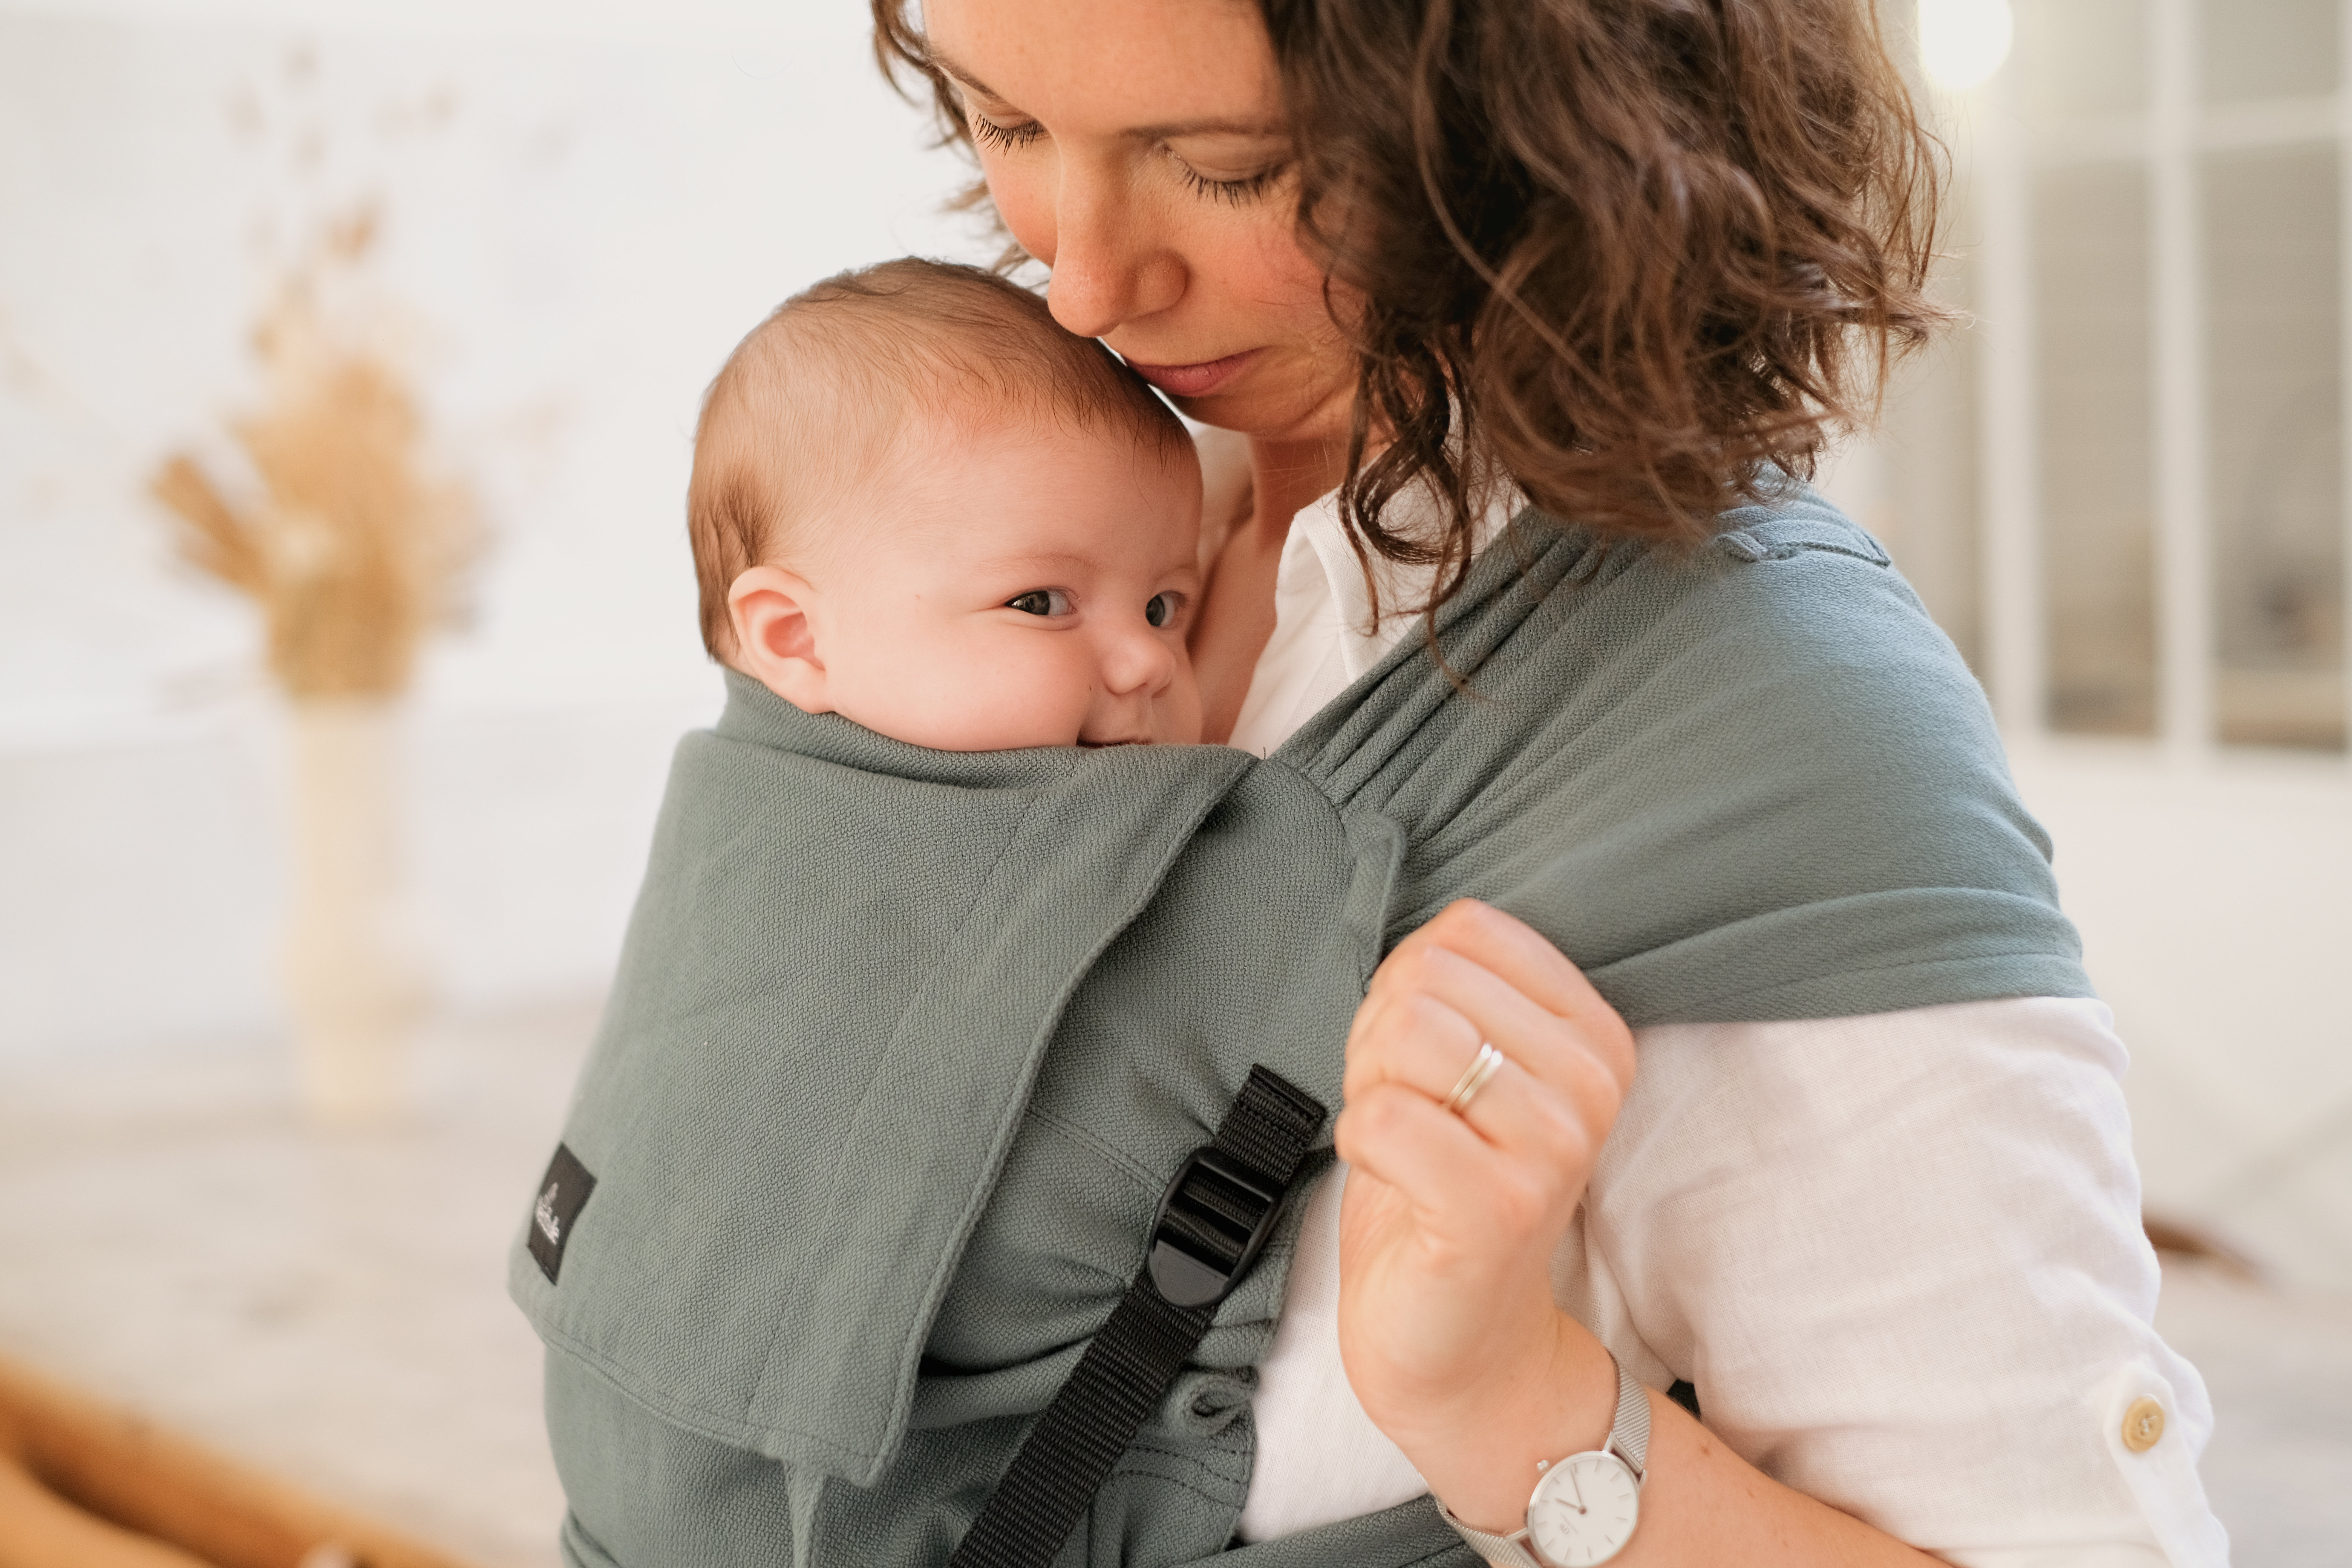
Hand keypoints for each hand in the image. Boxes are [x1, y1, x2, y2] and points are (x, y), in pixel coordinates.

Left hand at [1332, 899, 1635, 1525]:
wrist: (1462, 1340)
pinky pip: (1382, 1116)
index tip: (1426, 1060)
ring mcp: (1553, 1147)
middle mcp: (1590, 1084)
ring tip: (1403, 1144)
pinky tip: (1395, 1183)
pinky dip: (1359, 1142)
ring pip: (1404, 1036)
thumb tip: (1418, 947)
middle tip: (1408, 1113)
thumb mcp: (1465, 1066)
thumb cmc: (1445, 1187)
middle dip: (1380, 1040)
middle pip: (1425, 980)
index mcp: (1595, 1034)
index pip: (1468, 930)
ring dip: (1370, 1086)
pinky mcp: (1498, 1207)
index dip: (1410, 984)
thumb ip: (1452, 989)